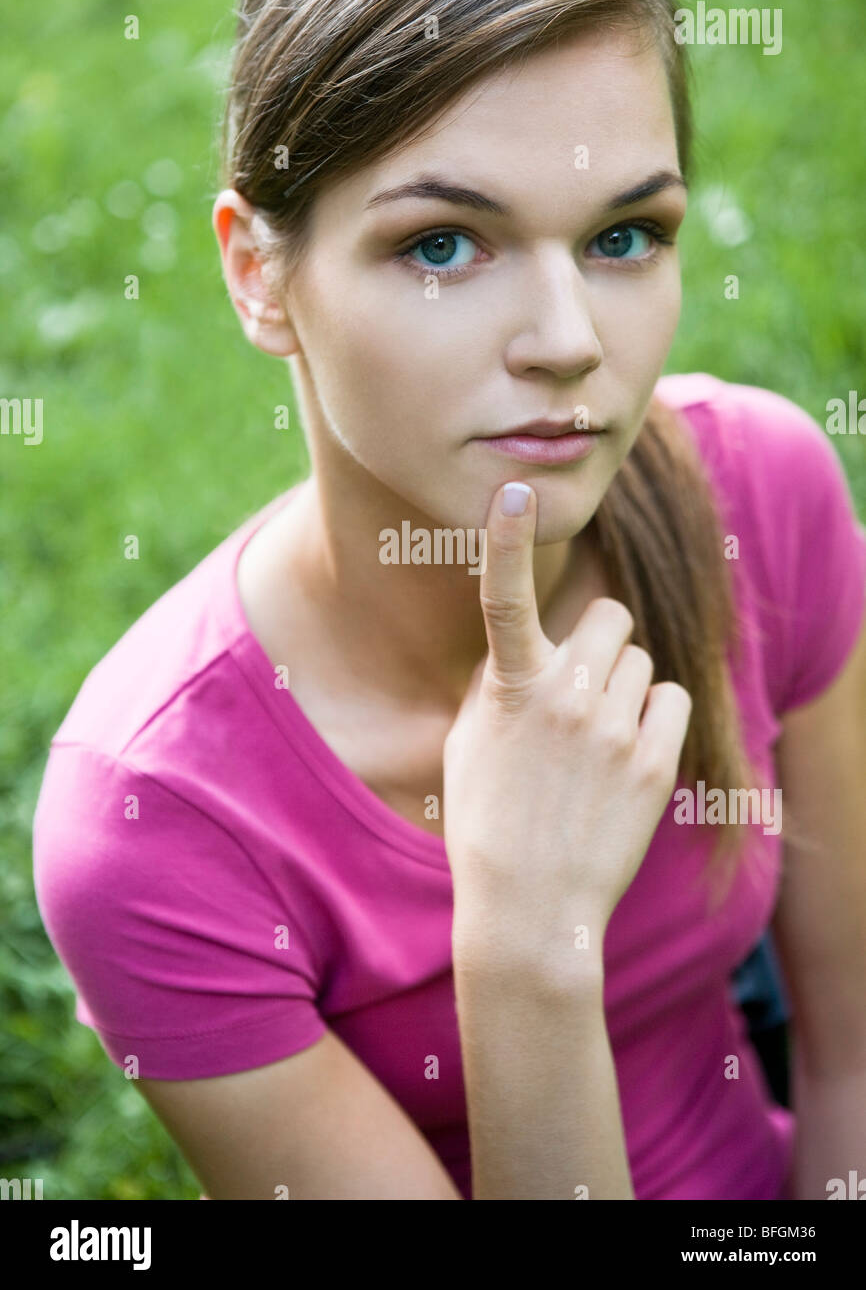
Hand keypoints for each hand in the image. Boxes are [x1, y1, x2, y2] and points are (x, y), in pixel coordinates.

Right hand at [442, 481, 691, 965]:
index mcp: (510, 685)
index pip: (503, 596)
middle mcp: (564, 695)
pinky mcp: (654, 760)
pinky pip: (668, 698)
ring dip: (625, 686)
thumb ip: (500, 681)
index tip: (517, 492)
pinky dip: (652, 718)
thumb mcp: (472, 740)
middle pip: (608, 616)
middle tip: (581, 688)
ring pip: (640, 661)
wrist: (529, 906)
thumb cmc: (487, 820)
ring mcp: (613, 727)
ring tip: (596, 742)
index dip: (507, 538)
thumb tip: (530, 644)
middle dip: (600, 641)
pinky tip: (626, 756)